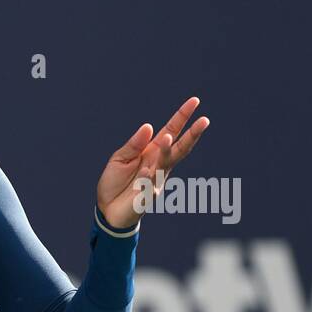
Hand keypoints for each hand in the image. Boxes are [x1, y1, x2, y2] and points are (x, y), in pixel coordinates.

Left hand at [97, 96, 209, 230]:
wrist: (106, 210)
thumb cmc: (114, 183)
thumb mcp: (119, 158)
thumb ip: (134, 144)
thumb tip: (149, 127)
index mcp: (152, 152)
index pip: (171, 131)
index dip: (182, 117)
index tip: (195, 101)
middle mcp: (159, 164)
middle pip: (179, 147)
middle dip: (192, 134)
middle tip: (205, 121)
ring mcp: (155, 180)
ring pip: (165, 164)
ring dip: (165, 151)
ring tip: (165, 138)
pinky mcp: (147, 196)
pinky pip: (149, 185)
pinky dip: (146, 178)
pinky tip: (144, 173)